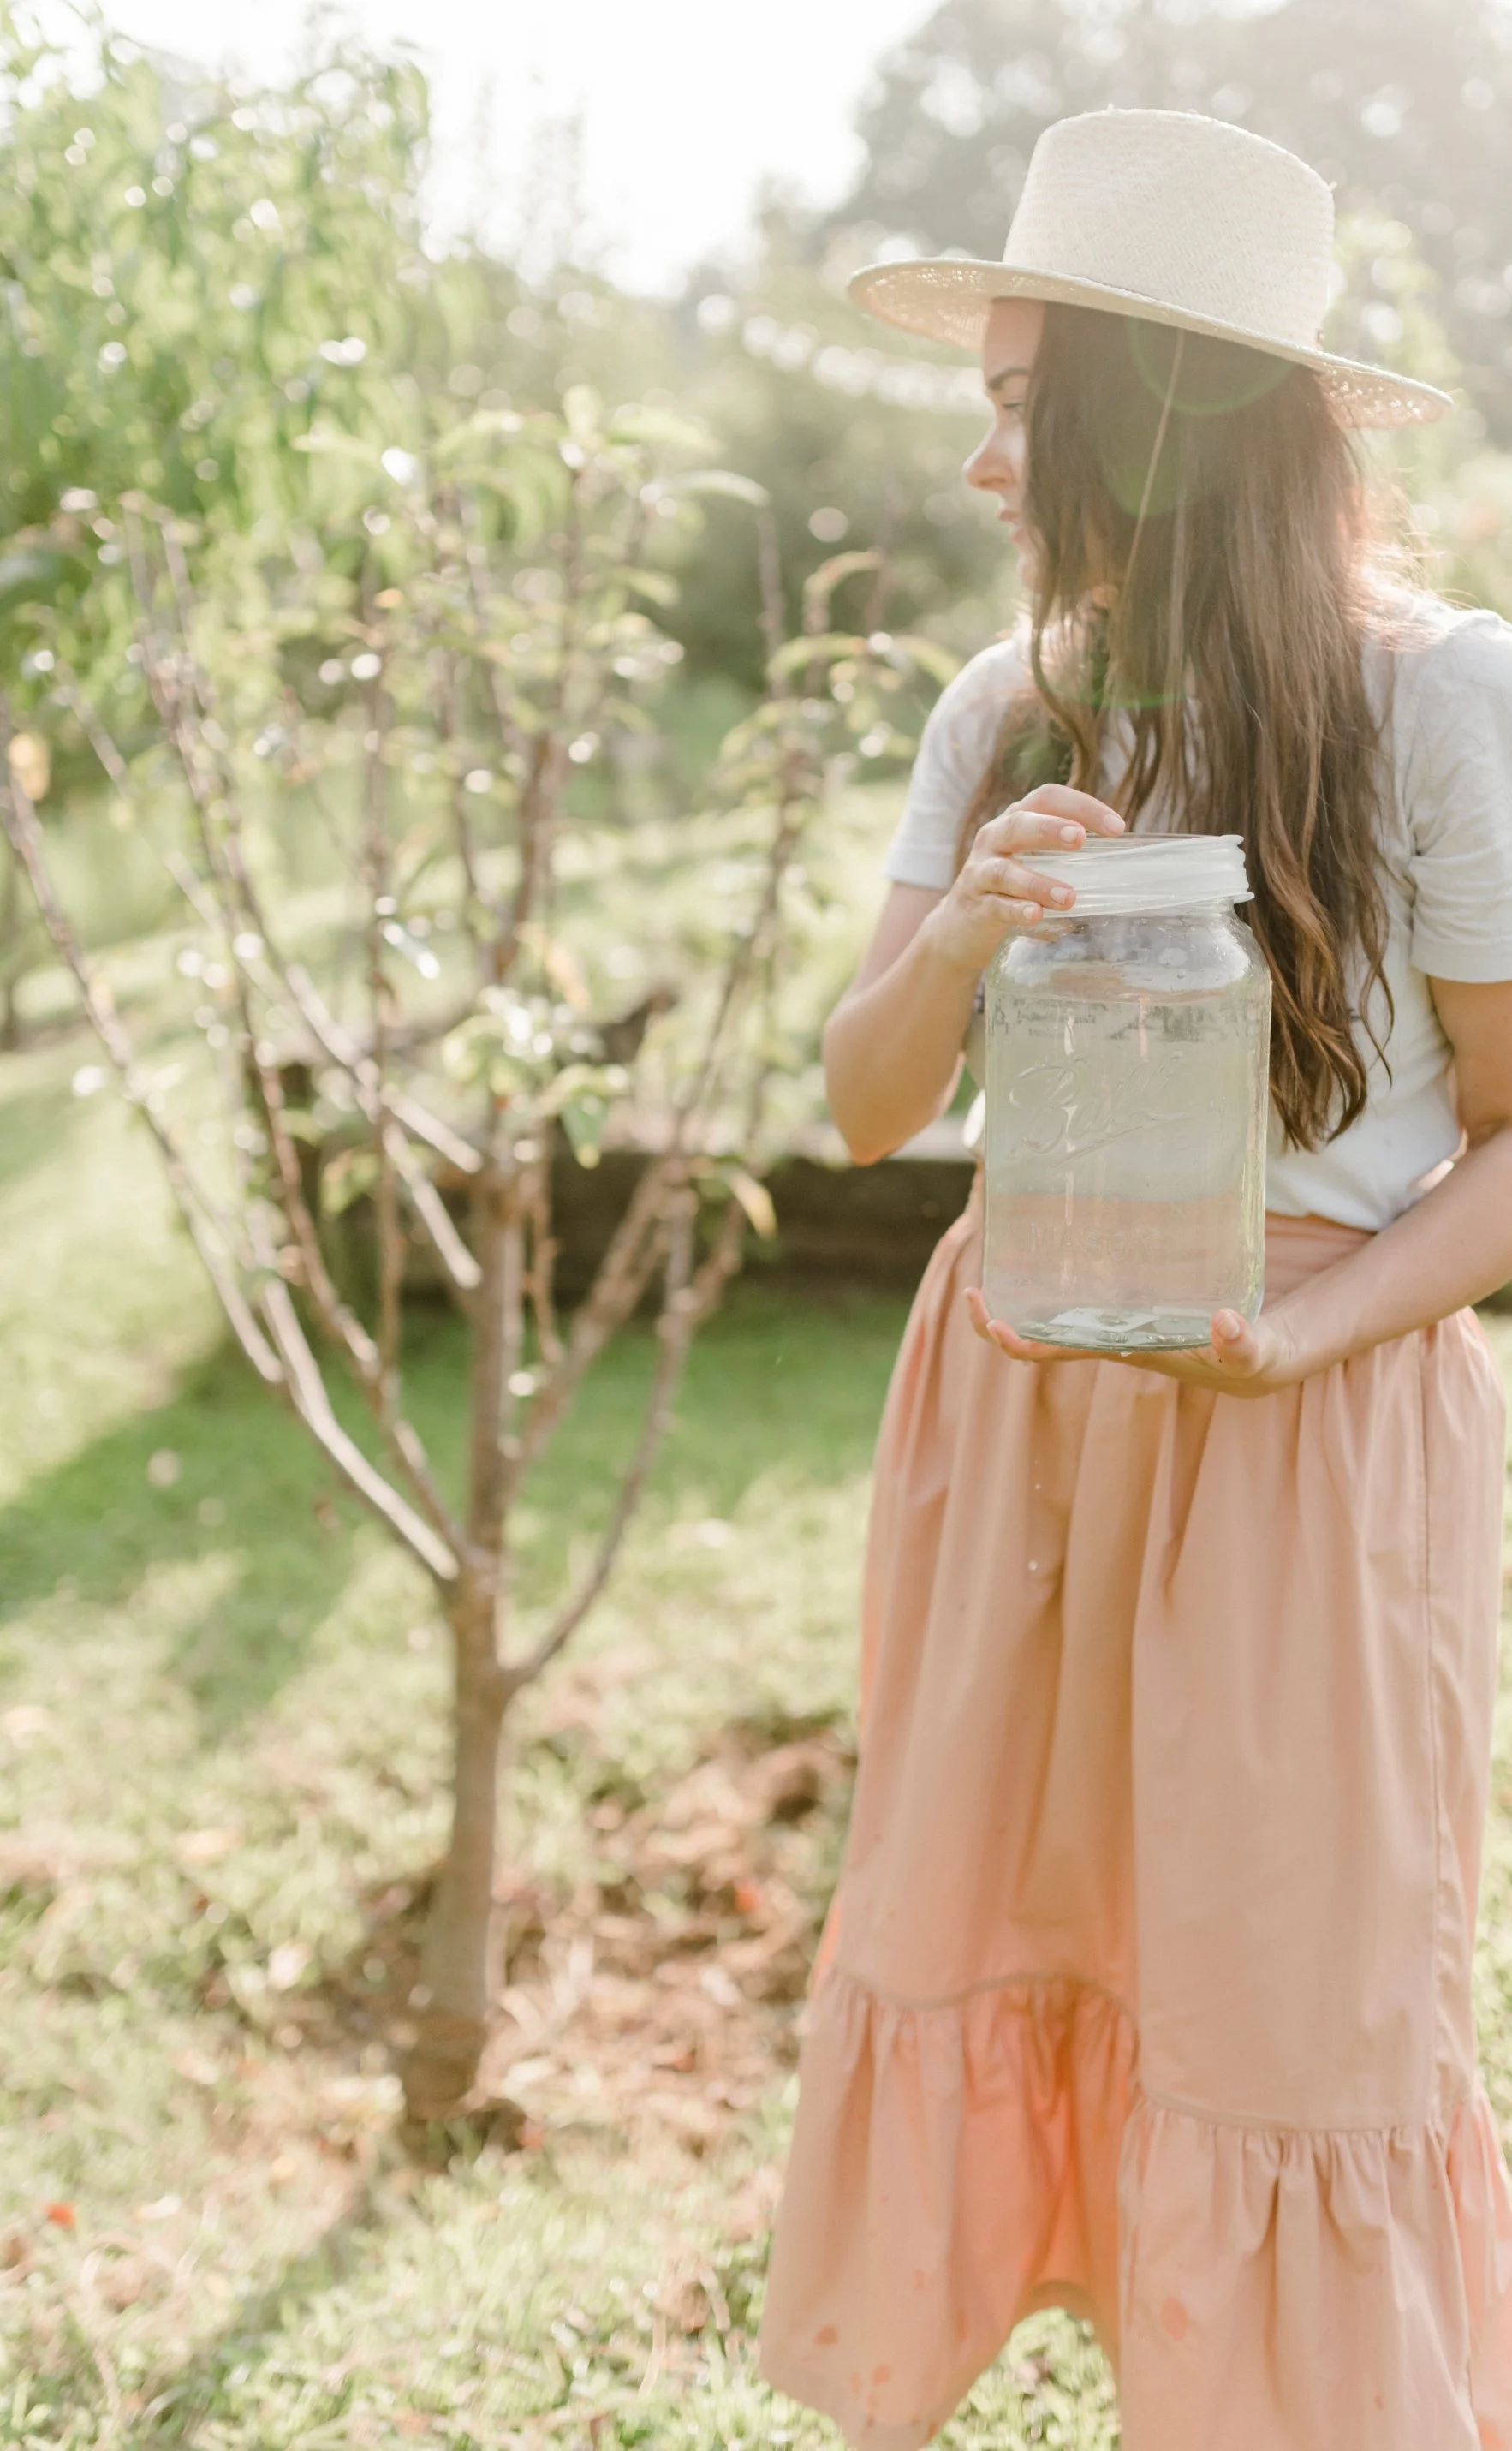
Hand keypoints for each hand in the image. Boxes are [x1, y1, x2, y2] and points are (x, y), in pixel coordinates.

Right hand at [923, 785, 1126, 975]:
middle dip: (1050, 830)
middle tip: (1081, 840)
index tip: (1117, 827)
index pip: (1047, 798)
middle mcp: (994, 839)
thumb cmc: (1011, 888)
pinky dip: (1015, 910)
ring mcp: (980, 873)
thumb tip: (1125, 861)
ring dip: (1038, 883)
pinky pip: (995, 906)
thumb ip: (1068, 856)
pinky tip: (1035, 916)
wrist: (959, 926)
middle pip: (1019, 824)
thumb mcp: (1036, 861)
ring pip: (1005, 871)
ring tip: (1069, 897)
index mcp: (1016, 820)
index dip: (1082, 806)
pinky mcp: (974, 906)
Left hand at [963, 1286, 1309, 1397]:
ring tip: (995, 1252)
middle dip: (997, 1320)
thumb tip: (1223, 1323)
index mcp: (1129, 1352)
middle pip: (1039, 1337)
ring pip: (1054, 1313)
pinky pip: (1081, 1292)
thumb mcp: (1262, 1352)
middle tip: (975, 1287)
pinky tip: (1050, 1237)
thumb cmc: (1263, 1355)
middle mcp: (1114, 1338)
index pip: (1059, 1353)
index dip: (1016, 1341)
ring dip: (1021, 1293)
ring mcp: (1120, 1320)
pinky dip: (1058, 1272)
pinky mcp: (1135, 1300)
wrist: (1275, 1350)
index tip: (990, 1318)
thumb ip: (1246, 1345)